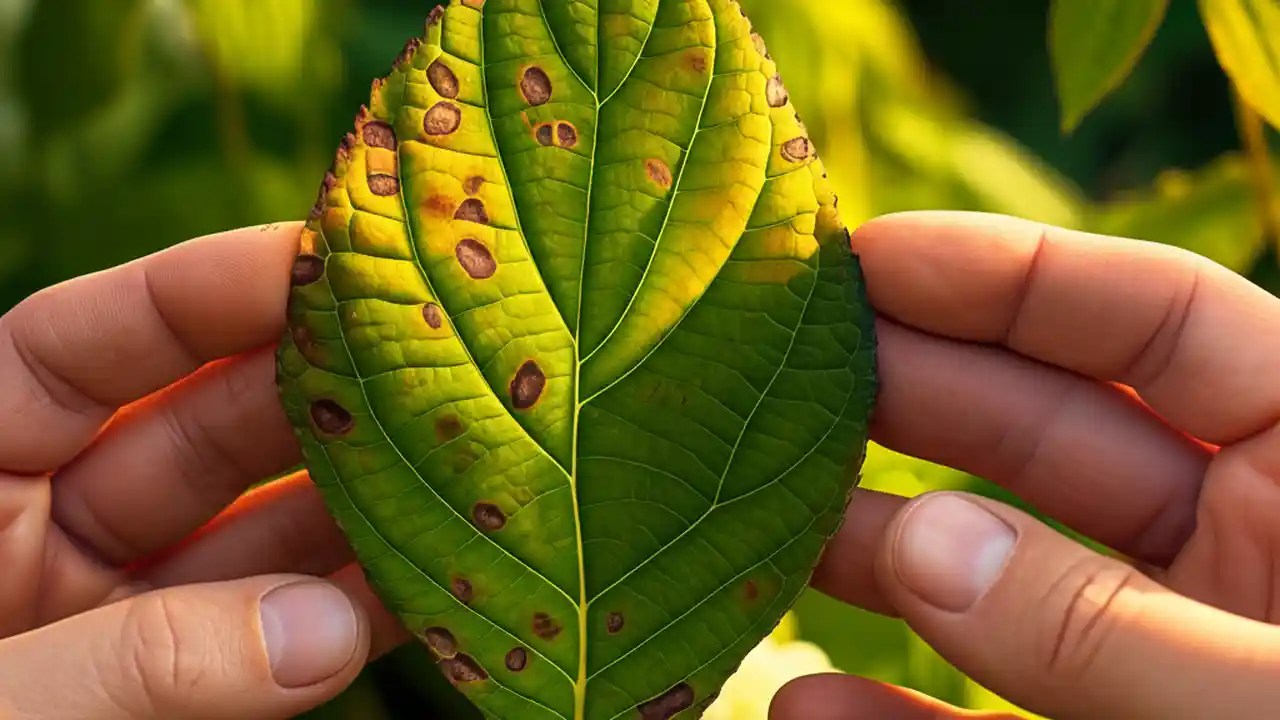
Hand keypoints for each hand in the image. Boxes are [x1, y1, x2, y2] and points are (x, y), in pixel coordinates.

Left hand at [0, 224, 402, 719]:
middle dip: (321, 396)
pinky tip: (425, 589)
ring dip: (363, 512)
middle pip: (204, 426)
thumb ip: (129, 671)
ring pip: (261, 535)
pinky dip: (348, 618)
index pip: (91, 344)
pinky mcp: (167, 692)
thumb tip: (324, 637)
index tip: (328, 261)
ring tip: (468, 479)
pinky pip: (271, 638)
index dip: (209, 290)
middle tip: (442, 366)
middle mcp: (41, 526)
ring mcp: (117, 613)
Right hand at [771, 212, 1279, 718]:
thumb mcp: (1266, 701)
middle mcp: (1239, 548)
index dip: (1013, 272)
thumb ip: (1107, 627)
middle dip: (907, 389)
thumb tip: (920, 544)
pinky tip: (809, 709)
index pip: (1162, 320)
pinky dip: (895, 715)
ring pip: (995, 571)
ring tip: (757, 521)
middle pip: (1045, 431)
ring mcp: (1164, 654)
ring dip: (874, 551)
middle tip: (775, 364)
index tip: (867, 257)